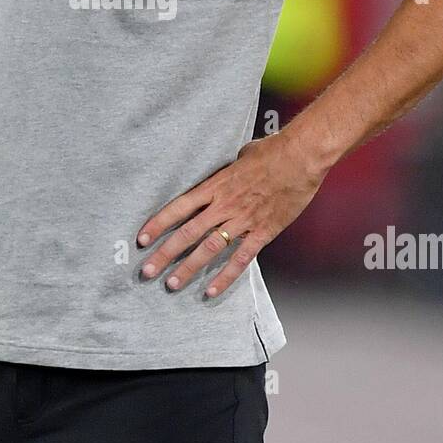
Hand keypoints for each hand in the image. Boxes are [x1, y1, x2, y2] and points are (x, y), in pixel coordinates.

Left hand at [136, 131, 326, 296]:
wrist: (301, 157)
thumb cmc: (272, 150)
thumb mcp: (241, 155)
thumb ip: (228, 168)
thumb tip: (226, 168)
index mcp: (216, 185)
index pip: (179, 207)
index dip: (158, 224)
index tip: (142, 239)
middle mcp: (224, 205)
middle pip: (187, 233)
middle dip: (165, 254)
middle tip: (147, 272)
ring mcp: (243, 220)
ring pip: (209, 249)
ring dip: (189, 268)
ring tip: (172, 285)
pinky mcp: (263, 232)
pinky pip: (241, 259)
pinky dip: (225, 277)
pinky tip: (211, 292)